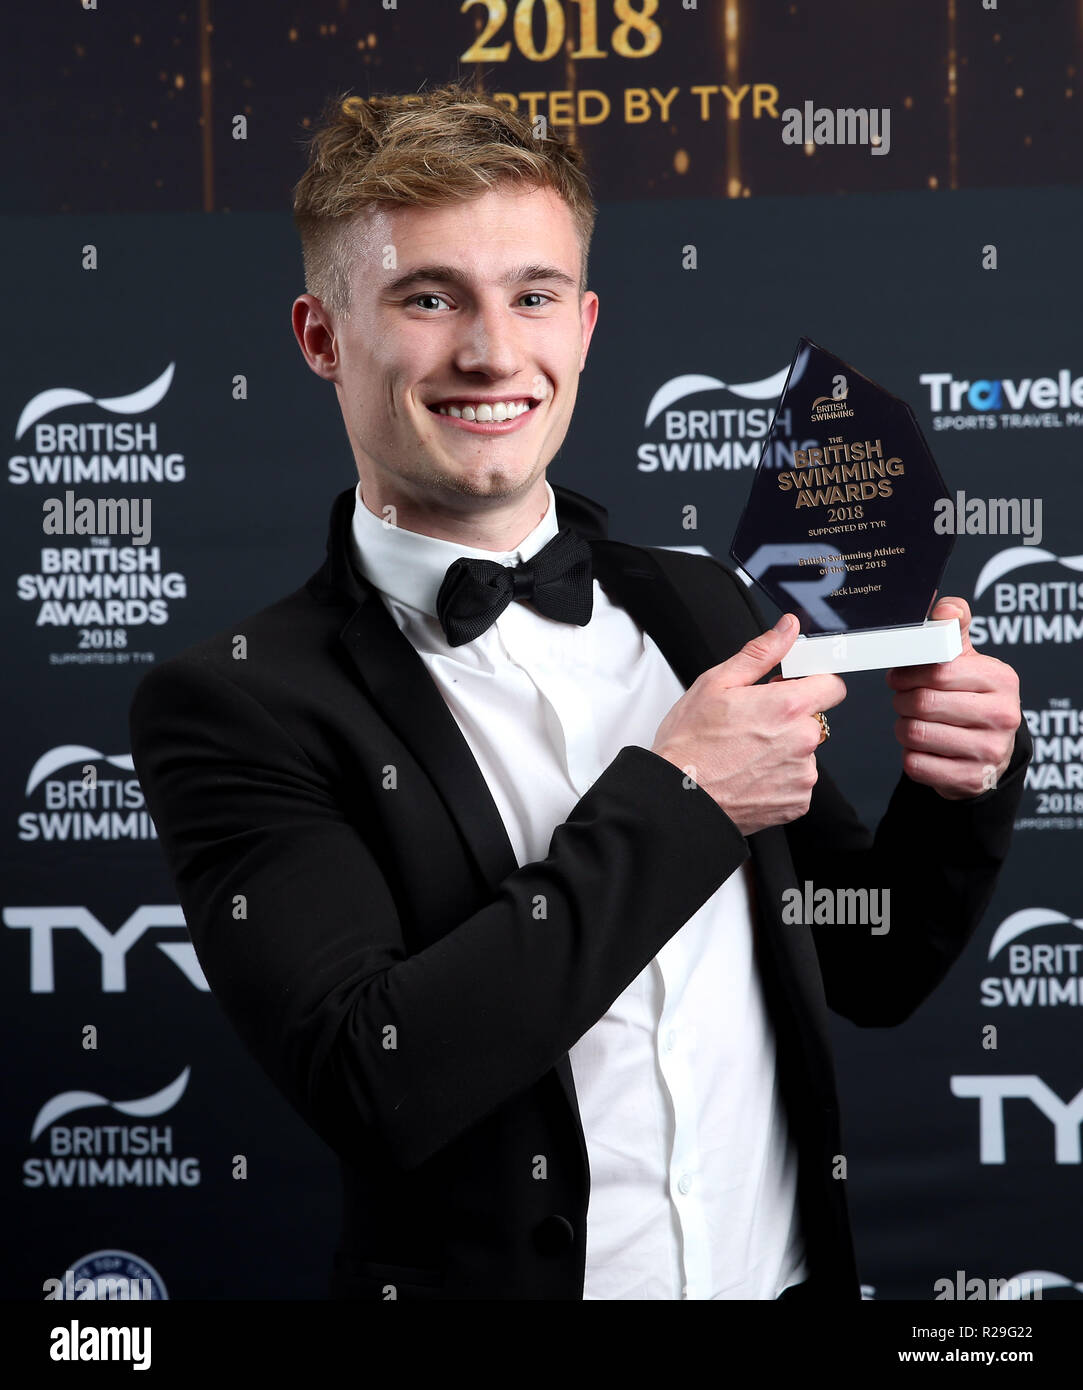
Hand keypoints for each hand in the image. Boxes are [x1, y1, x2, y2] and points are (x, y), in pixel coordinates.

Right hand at [651, 613, 846, 835]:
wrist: (676, 797)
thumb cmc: (689, 744)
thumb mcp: (717, 683)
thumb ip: (761, 653)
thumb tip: (787, 629)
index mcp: (787, 706)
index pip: (832, 686)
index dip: (811, 684)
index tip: (792, 690)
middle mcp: (802, 741)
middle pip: (814, 720)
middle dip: (790, 719)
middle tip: (752, 724)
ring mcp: (802, 775)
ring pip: (805, 753)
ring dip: (784, 751)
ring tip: (746, 754)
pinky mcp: (796, 802)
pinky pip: (798, 783)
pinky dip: (779, 779)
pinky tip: (750, 775)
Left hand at [886, 597, 1021, 799]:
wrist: (987, 751)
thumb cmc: (968, 696)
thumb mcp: (965, 659)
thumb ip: (951, 628)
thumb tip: (944, 607)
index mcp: (1001, 679)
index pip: (939, 671)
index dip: (908, 673)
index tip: (899, 676)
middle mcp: (1003, 716)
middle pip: (924, 703)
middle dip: (902, 700)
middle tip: (903, 700)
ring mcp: (990, 751)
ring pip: (916, 734)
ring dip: (902, 727)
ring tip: (911, 721)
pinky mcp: (971, 780)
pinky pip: (916, 764)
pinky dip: (909, 755)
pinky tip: (922, 748)